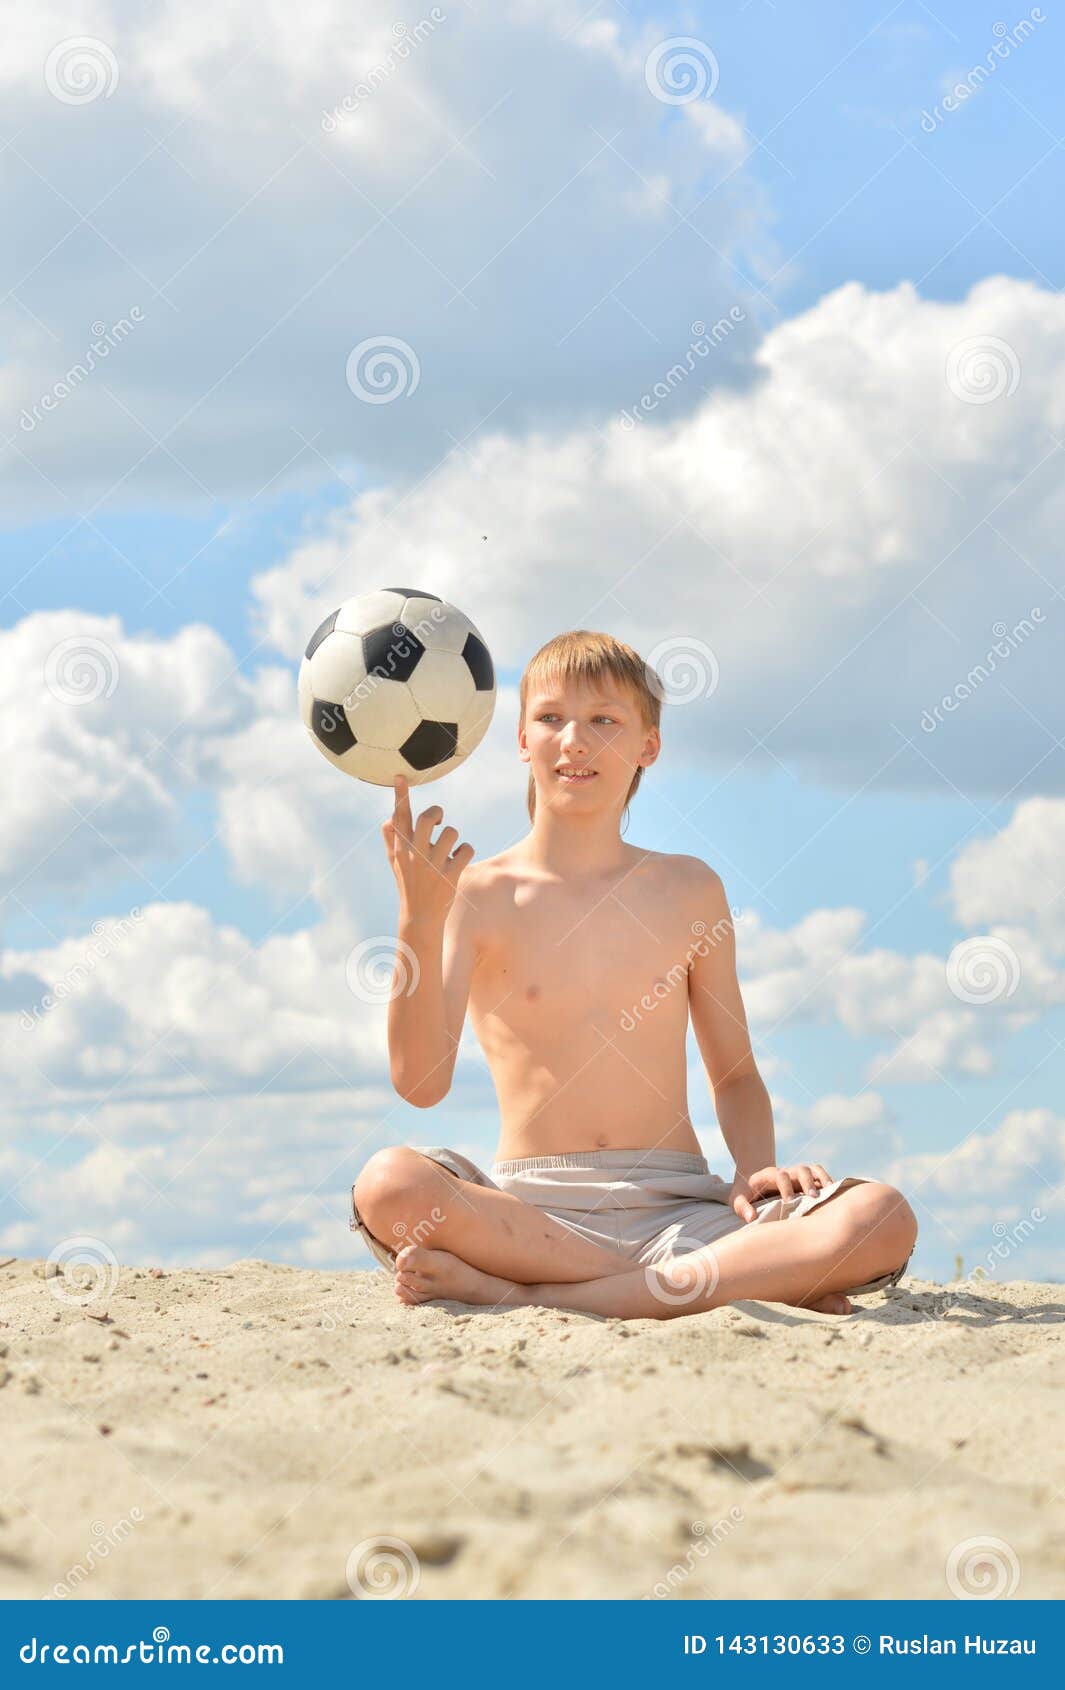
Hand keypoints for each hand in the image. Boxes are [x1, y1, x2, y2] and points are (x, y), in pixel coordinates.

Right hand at [382, 773, 474, 926]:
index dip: (400, 796)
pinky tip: (458, 862)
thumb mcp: (396, 864)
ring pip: (451, 832)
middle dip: (436, 813)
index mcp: (401, 848)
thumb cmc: (408, 885)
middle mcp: (415, 855)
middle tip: (438, 819)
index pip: (400, 818)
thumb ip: (392, 839)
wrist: (420, 918)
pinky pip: (466, 849)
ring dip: (454, 838)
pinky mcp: (451, 875)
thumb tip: (389, 818)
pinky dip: (465, 852)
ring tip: (448, 851)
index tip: (401, 777)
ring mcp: (433, 865)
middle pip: (427, 819)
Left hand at [728, 1162, 832, 1222]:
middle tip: (813, 1197)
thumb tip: (751, 1218)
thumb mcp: (736, 1199)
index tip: (789, 1201)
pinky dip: (827, 1180)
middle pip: (800, 1170)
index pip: (779, 1175)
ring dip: (821, 1180)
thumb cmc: (744, 1193)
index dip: (785, 1186)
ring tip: (828, 1193)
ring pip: (812, 1170)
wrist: (752, 1181)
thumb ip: (741, 1207)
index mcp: (768, 1175)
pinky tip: (834, 1193)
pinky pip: (819, 1174)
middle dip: (807, 1182)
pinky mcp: (804, 1180)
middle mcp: (785, 1172)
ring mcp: (796, 1175)